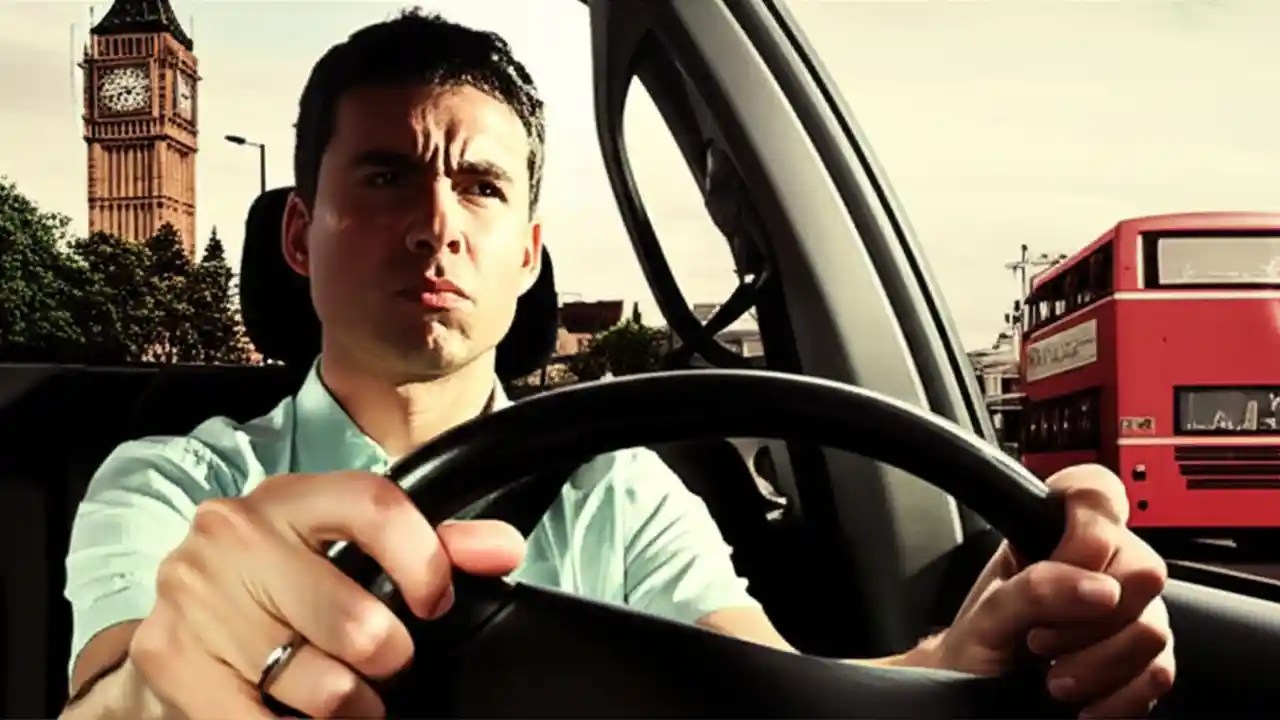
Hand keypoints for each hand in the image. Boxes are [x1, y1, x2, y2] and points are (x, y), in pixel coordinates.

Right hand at [125, 471, 525, 719]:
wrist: (181, 624)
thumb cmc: (286, 587)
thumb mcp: (351, 551)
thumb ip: (436, 545)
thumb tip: (503, 551)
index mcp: (289, 497)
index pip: (376, 506)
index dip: (425, 562)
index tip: (436, 603)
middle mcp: (234, 533)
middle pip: (359, 623)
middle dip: (387, 662)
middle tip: (378, 667)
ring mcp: (195, 596)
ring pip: (323, 687)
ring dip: (348, 707)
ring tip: (339, 694)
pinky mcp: (168, 657)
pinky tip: (294, 715)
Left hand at [931, 464, 1173, 717]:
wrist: (974, 699)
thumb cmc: (974, 649)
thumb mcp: (986, 615)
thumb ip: (1033, 589)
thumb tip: (1100, 589)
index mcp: (1052, 535)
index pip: (1098, 492)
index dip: (1088, 534)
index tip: (1054, 574)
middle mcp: (1098, 567)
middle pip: (1144, 568)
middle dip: (1089, 620)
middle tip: (1041, 639)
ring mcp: (1127, 613)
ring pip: (1153, 628)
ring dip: (1098, 665)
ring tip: (1054, 678)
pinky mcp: (1141, 660)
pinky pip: (1160, 673)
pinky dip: (1119, 697)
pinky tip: (1084, 703)